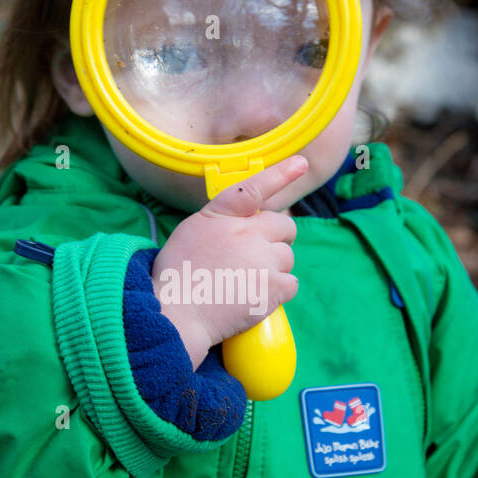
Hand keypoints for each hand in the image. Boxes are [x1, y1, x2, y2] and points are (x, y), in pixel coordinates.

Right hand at [151, 155, 307, 369]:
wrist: (175, 315)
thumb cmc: (177, 278)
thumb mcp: (190, 234)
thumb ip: (221, 223)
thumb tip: (249, 224)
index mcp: (220, 216)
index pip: (254, 188)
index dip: (280, 174)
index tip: (302, 163)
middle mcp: (245, 231)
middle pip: (284, 227)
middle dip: (277, 240)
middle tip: (256, 259)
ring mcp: (262, 258)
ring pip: (287, 257)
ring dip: (274, 269)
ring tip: (246, 284)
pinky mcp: (273, 286)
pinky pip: (291, 283)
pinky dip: (278, 293)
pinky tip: (256, 298)